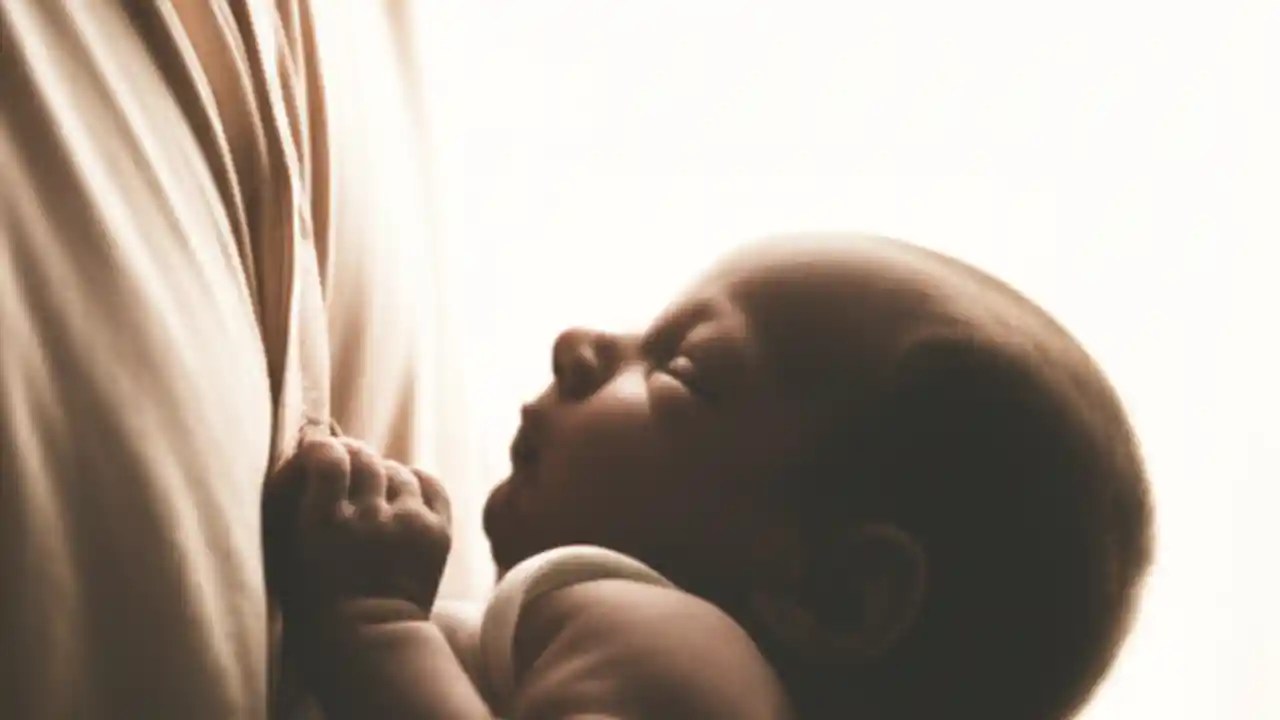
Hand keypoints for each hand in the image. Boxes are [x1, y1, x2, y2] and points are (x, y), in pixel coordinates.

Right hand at [264, 435, 451, 621]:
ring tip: (374, 491)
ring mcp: (407, 524)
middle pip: (365, 458)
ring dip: (382, 473)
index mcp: (325, 524)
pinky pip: (430, 482)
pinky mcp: (437, 531)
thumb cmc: (317, 594)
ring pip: (396, 470)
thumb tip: (311, 449)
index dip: (323, 446)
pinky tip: (404, 490)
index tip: (318, 451)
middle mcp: (369, 519)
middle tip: (345, 465)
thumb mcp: (292, 547)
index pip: (329, 458)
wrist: (370, 635)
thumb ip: (298, 500)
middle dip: (352, 455)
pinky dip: (416, 479)